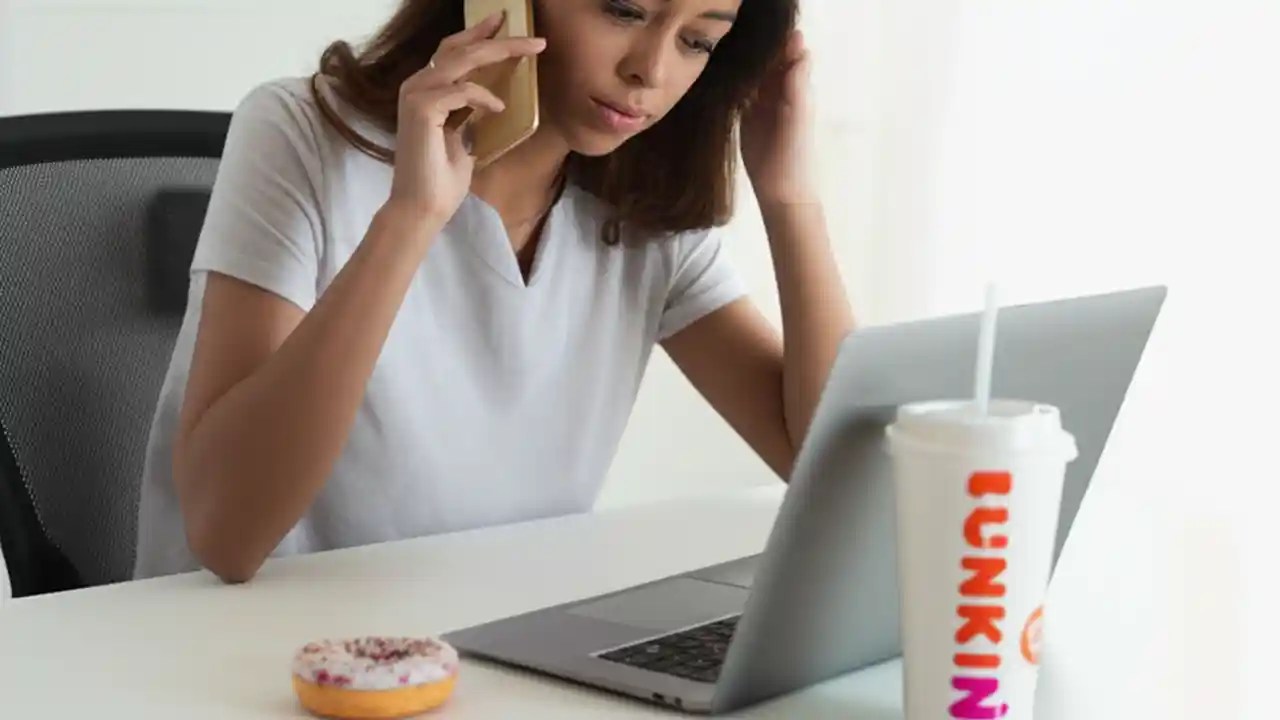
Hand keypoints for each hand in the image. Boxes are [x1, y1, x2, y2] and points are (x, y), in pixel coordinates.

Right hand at [386, 12, 546, 222]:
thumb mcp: (464, 135)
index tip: (504, 22)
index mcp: (425, 90)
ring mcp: (415, 95)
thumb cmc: (443, 177)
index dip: (478, 35)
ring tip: (530, 52)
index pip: (453, 52)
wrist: (424, 207)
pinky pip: (461, 90)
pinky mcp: (421, 109)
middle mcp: (416, 86)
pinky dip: (484, 96)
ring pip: (461, 60)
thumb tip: (494, 97)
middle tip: (531, 35)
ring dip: (499, 52)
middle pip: (459, 48)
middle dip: (496, 37)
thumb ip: (471, 111)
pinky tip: (499, 108)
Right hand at [740, 30, 816, 208]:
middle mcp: (778, 89)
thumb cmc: (795, 153)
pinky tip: (717, 73)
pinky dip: (730, 81)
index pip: (788, 51)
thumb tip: (800, 46)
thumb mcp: (799, 115)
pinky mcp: (743, 115)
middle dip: (757, 46)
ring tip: (724, 49)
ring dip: (741, 61)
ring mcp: (760, 101)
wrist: (780, 189)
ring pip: (751, 72)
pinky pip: (737, 91)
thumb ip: (797, 83)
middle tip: (736, 35)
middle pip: (767, 58)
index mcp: (795, 85)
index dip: (778, 38)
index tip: (761, 29)